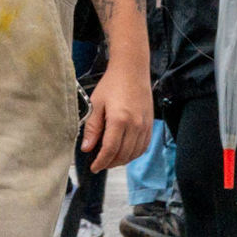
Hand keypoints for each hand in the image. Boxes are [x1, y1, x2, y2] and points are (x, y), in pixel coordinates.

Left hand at [80, 47, 152, 170]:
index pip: (110, 150)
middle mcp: (135, 125)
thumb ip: (92, 128)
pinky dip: (133, 154)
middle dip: (110, 163)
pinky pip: (143, 147)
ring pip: (134, 153)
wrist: (132, 69)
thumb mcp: (96, 104)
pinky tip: (124, 152)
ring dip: (121, 160)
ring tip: (110, 159)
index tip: (93, 167)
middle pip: (123, 155)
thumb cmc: (112, 84)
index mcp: (119, 120)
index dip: (101, 162)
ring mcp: (145, 125)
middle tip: (100, 163)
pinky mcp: (150, 124)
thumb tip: (86, 148)